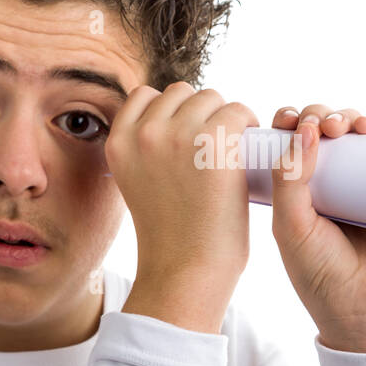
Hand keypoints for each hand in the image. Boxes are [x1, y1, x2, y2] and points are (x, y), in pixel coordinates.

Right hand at [107, 81, 257, 333]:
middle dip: (200, 113)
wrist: (185, 273)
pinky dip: (247, 125)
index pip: (144, 95)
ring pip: (211, 97)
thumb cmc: (171, 238)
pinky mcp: (212, 143)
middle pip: (180, 92)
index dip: (171, 111)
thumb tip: (173, 120)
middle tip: (214, 148)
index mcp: (118, 143)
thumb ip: (147, 150)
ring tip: (232, 150)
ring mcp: (176, 135)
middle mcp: (143, 134)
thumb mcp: (140, 184)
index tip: (188, 135)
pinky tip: (247, 149)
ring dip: (226, 117)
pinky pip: (237, 111)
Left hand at [269, 105, 365, 351]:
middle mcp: (325, 182)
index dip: (286, 123)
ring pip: (353, 133)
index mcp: (292, 190)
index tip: (288, 120)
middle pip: (320, 129)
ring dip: (347, 116)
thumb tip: (305, 130)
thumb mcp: (291, 229)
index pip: (286, 143)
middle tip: (321, 126)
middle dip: (318, 115)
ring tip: (344, 127)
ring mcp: (360, 183)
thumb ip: (288, 182)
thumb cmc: (322, 277)